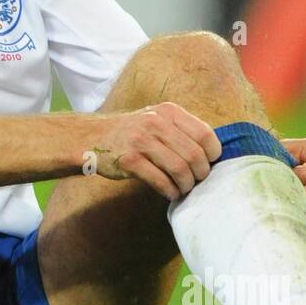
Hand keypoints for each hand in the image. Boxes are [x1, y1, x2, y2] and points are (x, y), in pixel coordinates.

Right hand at [89, 102, 221, 199]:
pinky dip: (170, 191)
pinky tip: (170, 193)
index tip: (208, 164)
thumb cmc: (132, 132)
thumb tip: (213, 154)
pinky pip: (160, 181)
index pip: (205, 134)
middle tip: (196, 181)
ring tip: (183, 189)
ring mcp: (141, 141)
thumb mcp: (157, 119)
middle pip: (194, 155)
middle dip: (200, 174)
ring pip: (180, 169)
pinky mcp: (129, 160)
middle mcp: (156, 122)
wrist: (92, 138)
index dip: (212, 154)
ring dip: (186, 185)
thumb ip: (182, 130)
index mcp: (168, 111)